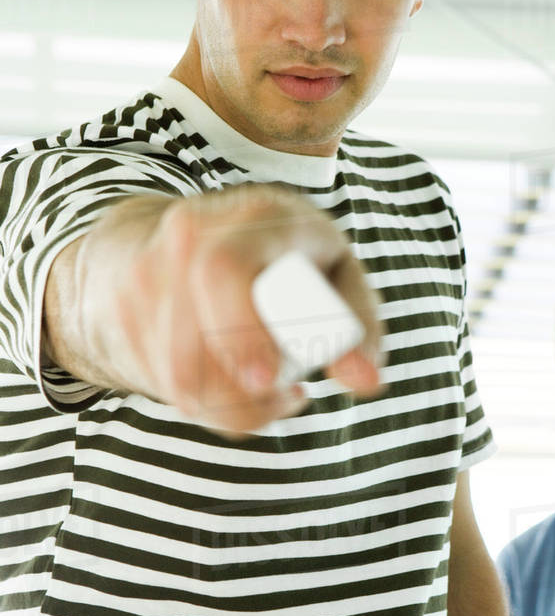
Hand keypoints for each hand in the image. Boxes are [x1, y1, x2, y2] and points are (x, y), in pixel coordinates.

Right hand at [103, 184, 381, 432]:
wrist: (193, 237)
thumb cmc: (289, 260)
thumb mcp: (332, 271)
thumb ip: (355, 324)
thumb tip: (367, 383)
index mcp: (254, 213)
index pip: (226, 269)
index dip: (244, 332)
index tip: (270, 381)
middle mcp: (190, 231)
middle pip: (193, 332)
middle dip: (231, 385)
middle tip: (273, 396)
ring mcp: (148, 271)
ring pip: (178, 370)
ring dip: (228, 401)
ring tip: (268, 390)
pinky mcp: (125, 309)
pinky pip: (163, 381)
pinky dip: (206, 401)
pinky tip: (230, 383)